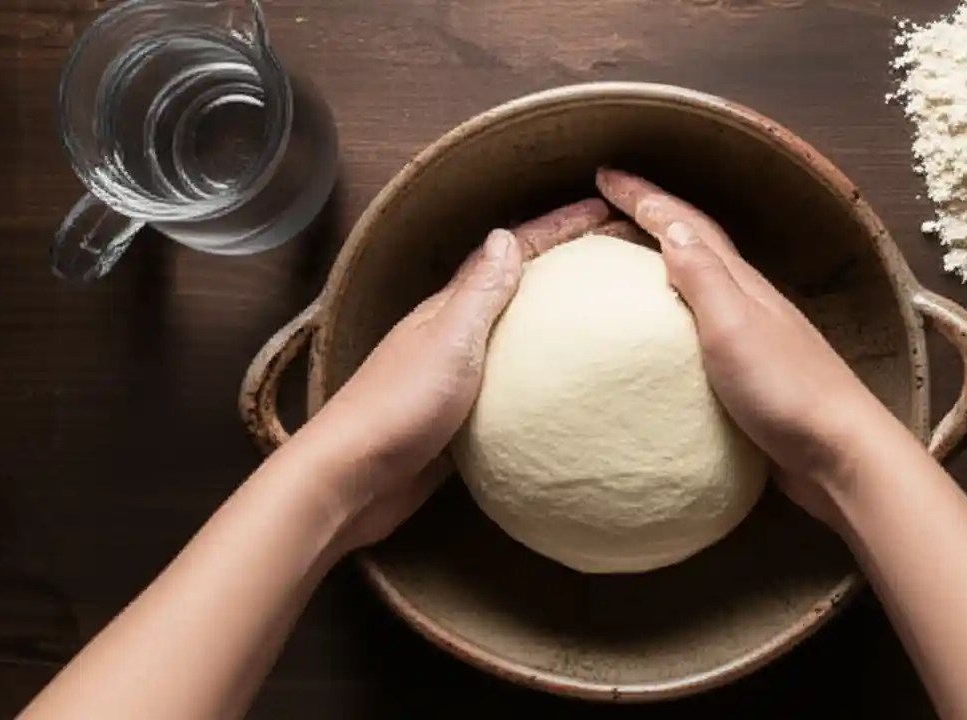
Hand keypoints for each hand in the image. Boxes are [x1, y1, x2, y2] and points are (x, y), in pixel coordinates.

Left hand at [288, 199, 610, 550]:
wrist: (352, 481)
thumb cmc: (397, 407)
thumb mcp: (449, 341)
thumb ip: (479, 293)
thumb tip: (505, 235)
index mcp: (451, 309)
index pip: (511, 254)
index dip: (557, 228)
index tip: (604, 209)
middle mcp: (453, 334)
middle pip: (515, 287)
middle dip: (562, 263)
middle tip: (613, 251)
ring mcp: (456, 376)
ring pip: (514, 334)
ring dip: (553, 316)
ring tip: (599, 309)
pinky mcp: (461, 418)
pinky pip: (511, 383)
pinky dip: (540, 370)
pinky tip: (564, 382)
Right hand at [596, 169, 893, 526]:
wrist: (839, 455)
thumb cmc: (787, 390)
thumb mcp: (735, 325)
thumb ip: (703, 277)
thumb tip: (668, 223)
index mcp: (741, 284)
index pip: (686, 227)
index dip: (645, 197)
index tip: (606, 174)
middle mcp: (748, 302)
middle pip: (696, 245)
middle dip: (653, 217)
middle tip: (610, 205)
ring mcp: (753, 338)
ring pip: (702, 284)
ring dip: (665, 261)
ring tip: (628, 259)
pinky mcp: (751, 377)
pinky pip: (702, 329)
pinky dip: (675, 313)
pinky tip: (662, 334)